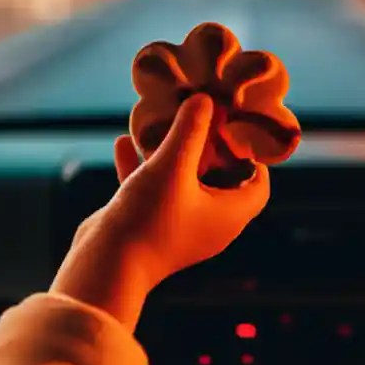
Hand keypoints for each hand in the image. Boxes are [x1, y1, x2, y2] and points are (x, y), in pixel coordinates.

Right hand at [51, 94, 270, 328]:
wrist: (106, 265)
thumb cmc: (149, 218)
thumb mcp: (172, 165)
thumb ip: (190, 130)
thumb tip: (205, 100)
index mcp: (228, 215)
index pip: (258, 186)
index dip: (255, 158)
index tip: (240, 130)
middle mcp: (209, 223)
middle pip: (221, 180)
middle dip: (212, 148)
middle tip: (205, 118)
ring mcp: (178, 226)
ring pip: (183, 183)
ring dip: (174, 155)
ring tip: (165, 124)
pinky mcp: (149, 227)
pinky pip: (152, 191)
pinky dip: (142, 168)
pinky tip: (124, 142)